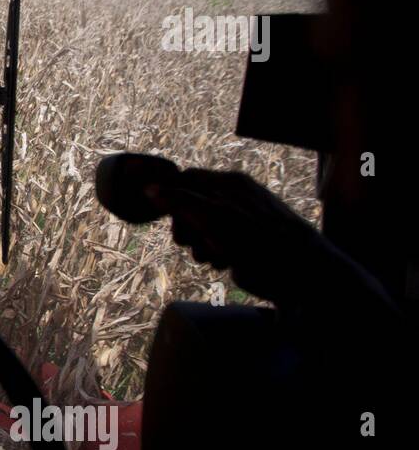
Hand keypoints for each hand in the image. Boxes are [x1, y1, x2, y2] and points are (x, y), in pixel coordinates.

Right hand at [160, 169, 326, 304]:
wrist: (299, 270)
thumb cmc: (257, 239)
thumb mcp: (212, 216)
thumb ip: (180, 200)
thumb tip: (149, 187)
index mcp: (228, 183)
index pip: (186, 179)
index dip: (171, 197)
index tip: (166, 217)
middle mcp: (233, 198)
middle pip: (190, 206)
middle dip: (185, 227)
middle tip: (188, 243)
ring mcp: (240, 220)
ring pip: (201, 228)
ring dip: (200, 245)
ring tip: (213, 256)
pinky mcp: (245, 242)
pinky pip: (217, 244)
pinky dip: (215, 254)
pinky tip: (226, 263)